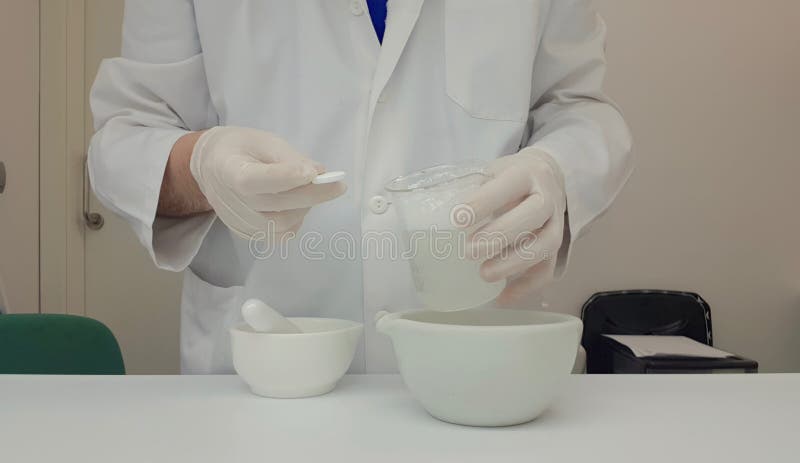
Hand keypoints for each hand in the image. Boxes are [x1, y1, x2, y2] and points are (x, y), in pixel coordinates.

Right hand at [189, 126, 345, 238]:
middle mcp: (229, 200)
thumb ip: (291, 158)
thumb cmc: (241, 148)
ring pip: (281, 224)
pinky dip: (296, 221)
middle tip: (338, 185)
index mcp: (227, 169)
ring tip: (310, 191)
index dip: (286, 178)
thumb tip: (319, 173)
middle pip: (275, 205)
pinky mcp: (245, 233)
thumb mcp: (264, 141)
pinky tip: (298, 205)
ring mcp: (236, 221)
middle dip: (313, 195)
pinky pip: (279, 234)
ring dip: (305, 208)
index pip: (255, 180)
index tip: (314, 173)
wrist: (212, 166)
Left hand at [463, 148, 566, 304]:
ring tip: (484, 274)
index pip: (509, 185)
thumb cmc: (509, 177)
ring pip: (545, 244)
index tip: (458, 219)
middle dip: (499, 235)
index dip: (484, 202)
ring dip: (514, 262)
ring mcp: (556, 221)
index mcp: (526, 173)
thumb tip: (434, 214)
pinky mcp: (557, 245)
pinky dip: (526, 286)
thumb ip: (472, 188)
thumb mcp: (492, 170)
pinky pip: (547, 268)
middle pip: (532, 214)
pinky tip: (502, 297)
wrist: (546, 176)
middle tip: (469, 250)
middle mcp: (546, 196)